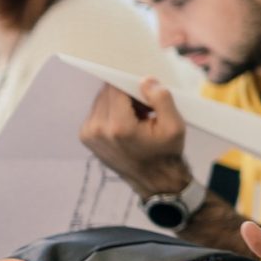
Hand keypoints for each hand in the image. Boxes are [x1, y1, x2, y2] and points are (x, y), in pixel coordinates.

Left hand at [79, 79, 191, 195]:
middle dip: (125, 93)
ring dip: (118, 102)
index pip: (116, 87)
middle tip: (144, 107)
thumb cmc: (166, 153)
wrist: (154, 180)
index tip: (145, 93)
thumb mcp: (175, 126)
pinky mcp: (85, 136)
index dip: (131, 85)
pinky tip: (126, 123)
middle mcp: (97, 129)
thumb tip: (145, 80)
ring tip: (136, 117)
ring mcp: (88, 133)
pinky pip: (97, 110)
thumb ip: (161, 99)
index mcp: (119, 127)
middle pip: (107, 92)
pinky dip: (111, 111)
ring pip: (101, 99)